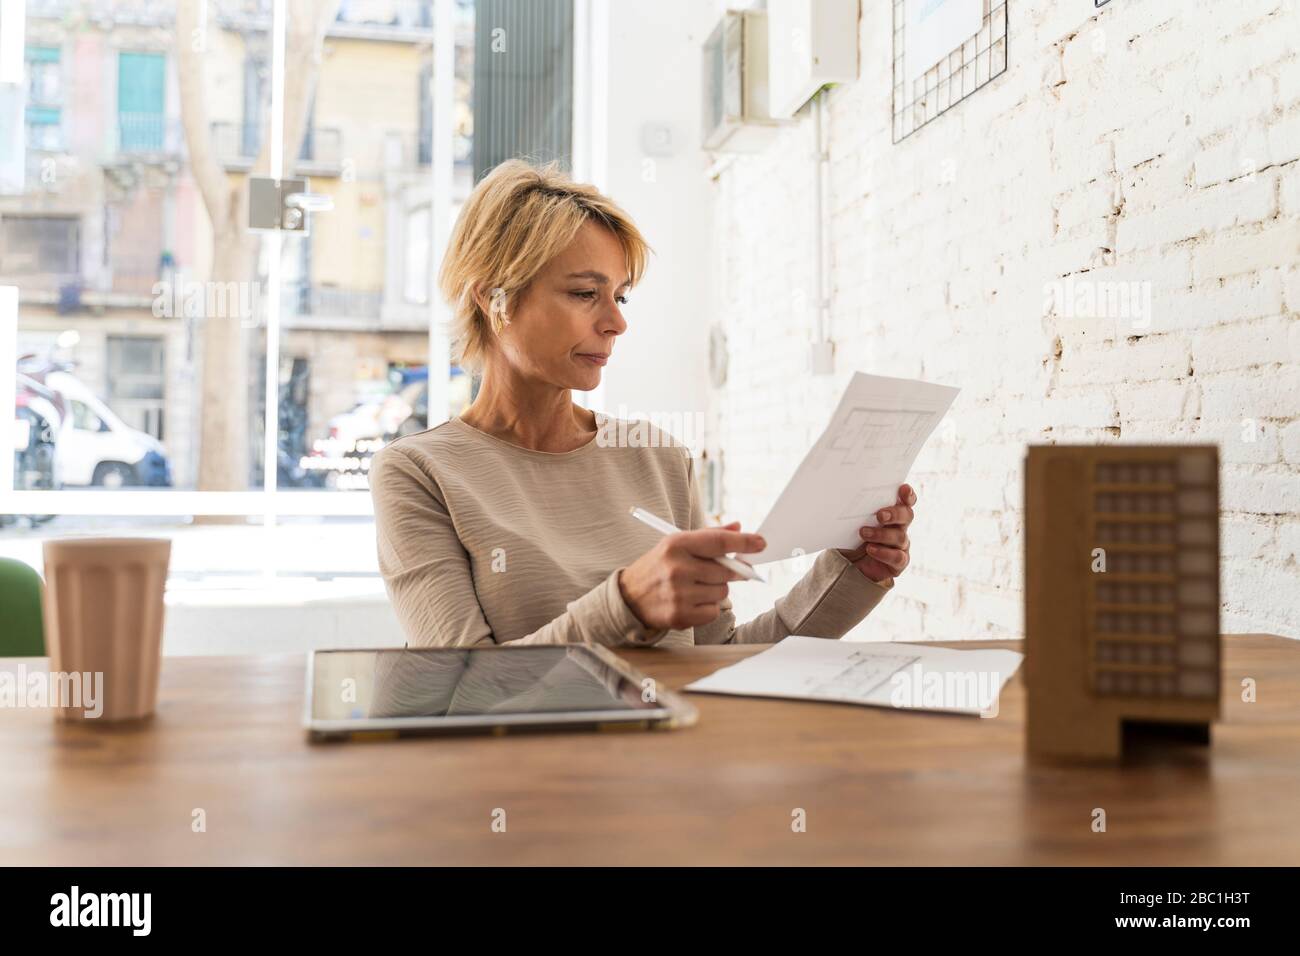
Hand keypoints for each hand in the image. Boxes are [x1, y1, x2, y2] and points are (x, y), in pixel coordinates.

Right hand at [618, 521, 762, 629]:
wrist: (629, 597)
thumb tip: (738, 527)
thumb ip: (709, 536)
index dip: (744, 542)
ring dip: (716, 590)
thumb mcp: (676, 544)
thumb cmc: (659, 566)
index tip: (761, 543)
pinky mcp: (680, 615)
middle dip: (730, 572)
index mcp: (676, 545)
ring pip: (722, 593)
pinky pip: (714, 611)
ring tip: (695, 587)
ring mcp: (678, 594)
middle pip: (726, 571)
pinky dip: (708, 608)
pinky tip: (691, 602)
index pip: (719, 542)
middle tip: (720, 571)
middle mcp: (677, 568)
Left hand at [838, 484, 915, 584]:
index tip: (903, 489)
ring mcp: (900, 545)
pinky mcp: (898, 562)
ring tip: (864, 533)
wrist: (848, 564)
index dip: (907, 495)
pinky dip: (884, 553)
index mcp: (891, 512)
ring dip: (881, 534)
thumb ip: (853, 510)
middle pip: (907, 515)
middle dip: (895, 514)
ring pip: (900, 537)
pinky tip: (871, 549)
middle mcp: (899, 527)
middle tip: (880, 515)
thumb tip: (841, 496)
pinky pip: (898, 557)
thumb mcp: (850, 522)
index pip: (906, 501)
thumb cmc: (851, 538)